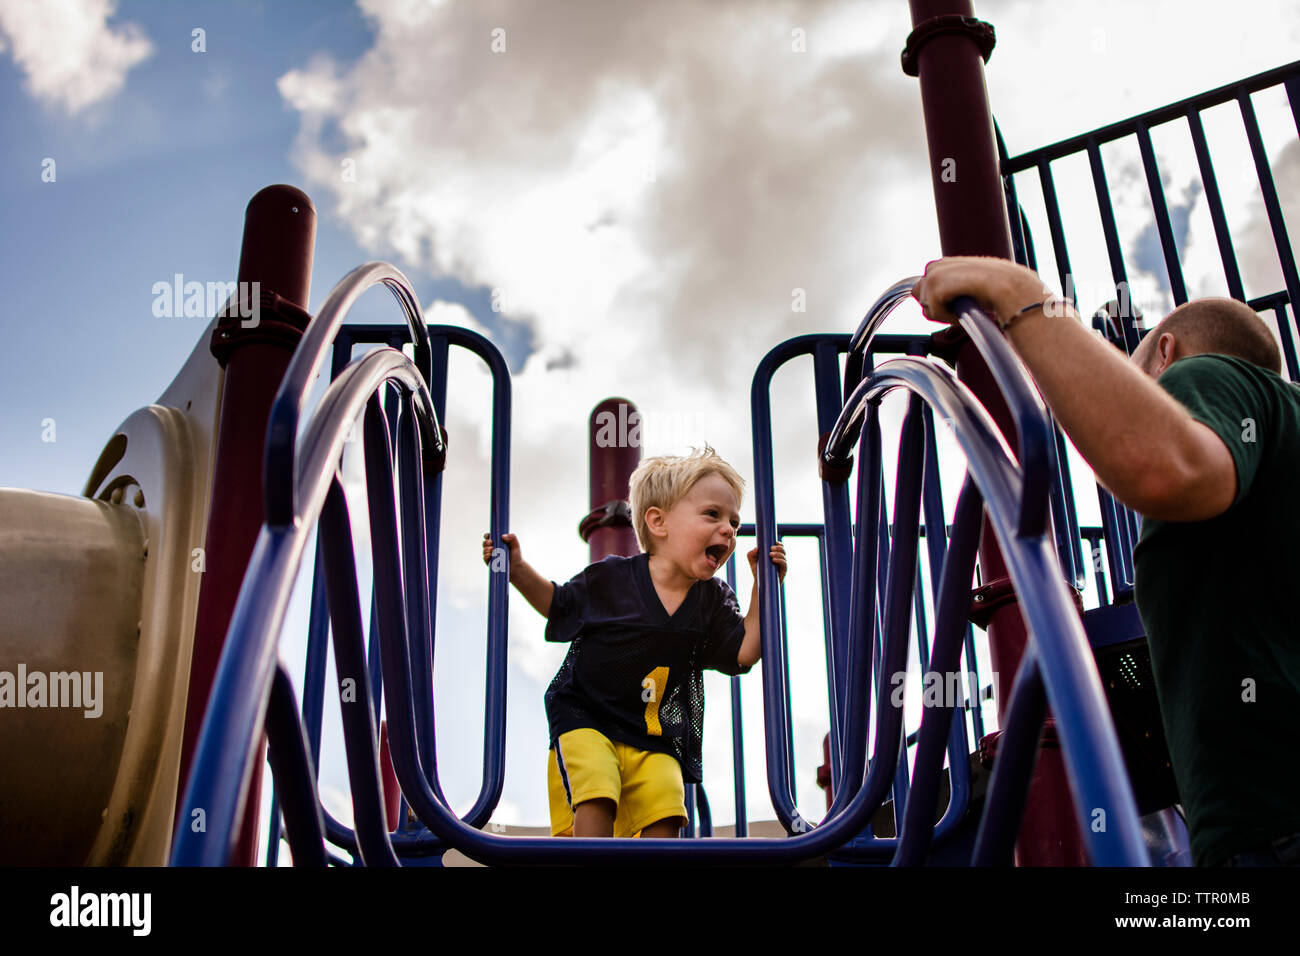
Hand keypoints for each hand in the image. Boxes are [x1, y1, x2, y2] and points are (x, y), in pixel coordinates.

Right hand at [482, 531, 521, 570]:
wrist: (516, 568)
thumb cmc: (516, 556)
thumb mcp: (516, 545)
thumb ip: (512, 537)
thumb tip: (502, 536)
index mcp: (498, 542)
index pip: (489, 537)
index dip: (487, 536)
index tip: (489, 536)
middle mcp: (493, 548)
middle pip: (485, 543)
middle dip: (486, 542)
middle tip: (491, 543)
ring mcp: (491, 555)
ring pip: (484, 550)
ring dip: (486, 549)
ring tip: (492, 549)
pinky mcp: (490, 562)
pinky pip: (485, 558)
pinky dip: (486, 556)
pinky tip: (490, 555)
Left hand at [748, 541, 786, 582]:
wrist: (759, 583)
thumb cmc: (757, 570)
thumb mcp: (752, 561)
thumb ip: (751, 553)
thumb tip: (757, 548)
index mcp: (775, 555)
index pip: (780, 547)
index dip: (779, 544)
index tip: (775, 542)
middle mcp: (780, 559)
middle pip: (783, 551)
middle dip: (778, 548)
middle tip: (771, 548)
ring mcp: (782, 566)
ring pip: (784, 557)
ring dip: (778, 554)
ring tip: (770, 555)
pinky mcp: (783, 572)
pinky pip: (784, 564)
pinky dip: (780, 561)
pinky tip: (774, 560)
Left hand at [911, 256, 1051, 326]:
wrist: (1010, 287)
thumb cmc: (996, 289)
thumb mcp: (970, 286)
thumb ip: (952, 290)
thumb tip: (938, 304)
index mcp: (943, 264)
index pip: (923, 290)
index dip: (938, 303)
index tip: (956, 306)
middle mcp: (936, 266)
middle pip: (920, 298)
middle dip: (937, 308)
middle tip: (961, 307)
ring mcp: (934, 274)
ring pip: (926, 307)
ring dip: (944, 313)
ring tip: (965, 306)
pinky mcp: (936, 285)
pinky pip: (933, 312)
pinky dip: (948, 316)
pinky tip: (964, 308)